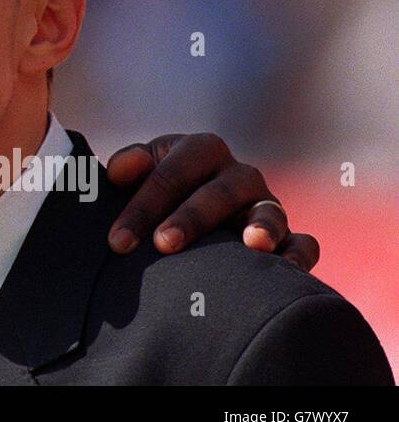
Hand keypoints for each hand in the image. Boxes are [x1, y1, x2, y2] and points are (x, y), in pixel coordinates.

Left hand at [105, 132, 320, 270]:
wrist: (187, 213)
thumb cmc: (159, 193)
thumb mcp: (141, 172)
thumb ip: (129, 165)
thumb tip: (118, 171)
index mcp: (200, 150)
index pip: (170, 173)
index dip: (142, 206)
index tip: (118, 240)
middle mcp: (238, 174)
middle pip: (218, 192)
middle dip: (190, 218)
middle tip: (163, 245)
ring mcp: (266, 204)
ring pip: (268, 212)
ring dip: (262, 227)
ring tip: (253, 246)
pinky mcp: (287, 235)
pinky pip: (303, 243)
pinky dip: (299, 255)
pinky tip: (288, 271)